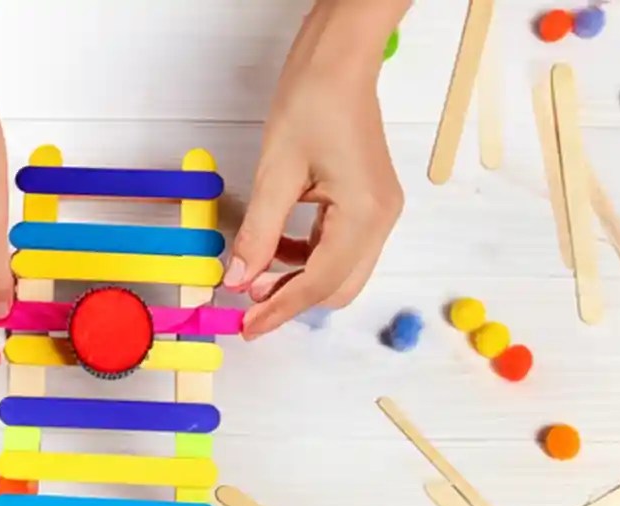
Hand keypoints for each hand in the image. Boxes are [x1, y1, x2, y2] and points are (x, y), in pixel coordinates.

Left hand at [224, 0, 407, 339]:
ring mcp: (379, 212)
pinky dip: (309, 257)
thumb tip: (238, 279)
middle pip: (338, 288)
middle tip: (248, 300)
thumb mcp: (276, 172)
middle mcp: (381, 219)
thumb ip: (259, 233)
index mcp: (364, 215)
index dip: (280, 310)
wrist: (339, 62)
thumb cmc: (313, 101)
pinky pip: (340, 247)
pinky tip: (279, 247)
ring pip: (340, 271)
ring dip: (299, 279)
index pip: (319, 284)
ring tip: (257, 272)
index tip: (248, 328)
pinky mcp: (369, 202)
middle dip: (293, 300)